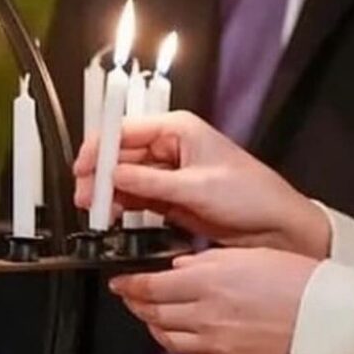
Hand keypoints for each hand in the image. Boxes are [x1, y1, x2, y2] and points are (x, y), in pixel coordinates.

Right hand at [73, 110, 329, 256]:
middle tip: (84, 200)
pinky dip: (121, 204)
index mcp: (180, 129)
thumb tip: (111, 174)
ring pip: (125, 176)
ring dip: (107, 192)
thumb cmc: (246, 195)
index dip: (100, 148)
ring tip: (96, 212)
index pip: (127, 129)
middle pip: (121, 153)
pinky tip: (112, 217)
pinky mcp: (169, 195)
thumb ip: (151, 182)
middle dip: (99, 174)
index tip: (80, 171)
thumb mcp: (196, 187)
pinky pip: (136, 195)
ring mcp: (169, 171)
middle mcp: (171, 144)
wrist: (272, 224)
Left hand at [111, 247, 316, 353]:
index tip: (121, 280)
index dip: (131, 284)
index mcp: (210, 281)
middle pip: (154, 312)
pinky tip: (180, 333)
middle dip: (137, 303)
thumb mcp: (253, 254)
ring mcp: (212, 344)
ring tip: (150, 313)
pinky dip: (176, 341)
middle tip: (130, 295)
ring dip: (152, 323)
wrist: (323, 318)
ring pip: (165, 336)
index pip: (154, 285)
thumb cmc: (298, 281)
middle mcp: (204, 315)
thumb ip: (211, 260)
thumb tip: (184, 265)